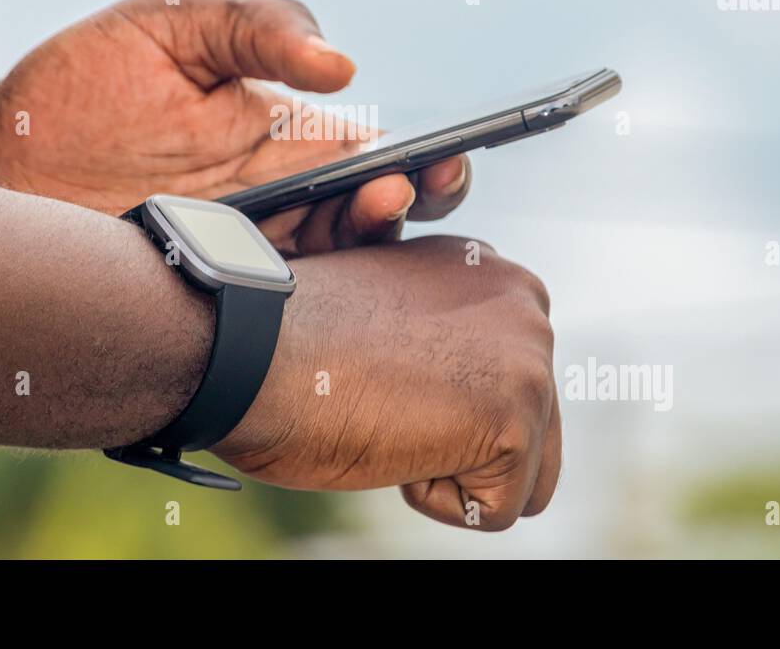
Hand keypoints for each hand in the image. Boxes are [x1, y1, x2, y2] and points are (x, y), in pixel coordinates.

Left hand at [0, 0, 469, 252]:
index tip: (445, 152)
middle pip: (371, 214)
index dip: (423, 159)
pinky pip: (272, 292)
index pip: (374, 152)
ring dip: (365, 235)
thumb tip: (342, 66)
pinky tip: (312, 248)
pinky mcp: (205, 279)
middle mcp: (278, 193)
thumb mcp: (175, 20)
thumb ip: (259, 25)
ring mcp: (244, 242)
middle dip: (412, 202)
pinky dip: (305, 280)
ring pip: (332, 257)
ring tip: (373, 200)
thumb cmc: (84, 81)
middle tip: (411, 183)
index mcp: (283, 129)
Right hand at [214, 236, 560, 529]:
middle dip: (457, 438)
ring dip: (449, 466)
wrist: (246, 347)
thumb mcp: (388, 320)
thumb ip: (441, 337)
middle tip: (382, 398)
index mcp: (488, 271)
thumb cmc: (289, 338)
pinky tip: (391, 437)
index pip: (509, 379)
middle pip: (532, 428)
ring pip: (523, 473)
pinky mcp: (516, 415)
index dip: (440, 405)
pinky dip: (432, 496)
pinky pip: (493, 509)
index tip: (383, 378)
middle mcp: (525, 300)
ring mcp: (529, 356)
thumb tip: (462, 394)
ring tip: (389, 414)